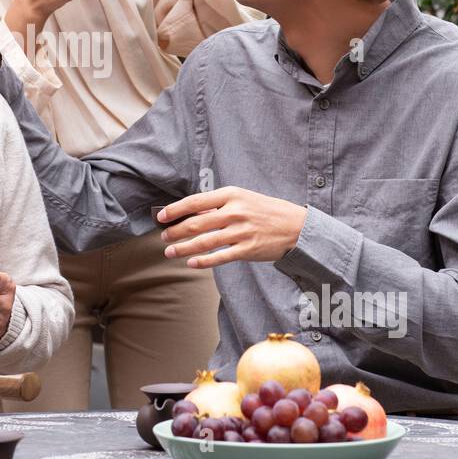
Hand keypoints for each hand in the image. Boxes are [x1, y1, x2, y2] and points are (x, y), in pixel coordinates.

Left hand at [156, 187, 307, 268]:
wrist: (296, 226)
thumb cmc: (264, 211)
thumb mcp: (242, 200)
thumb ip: (217, 207)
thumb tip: (189, 214)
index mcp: (231, 195)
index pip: (196, 201)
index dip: (175, 210)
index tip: (161, 216)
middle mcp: (235, 212)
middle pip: (196, 223)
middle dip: (175, 231)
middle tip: (163, 237)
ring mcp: (241, 231)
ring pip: (204, 242)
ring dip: (183, 248)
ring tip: (170, 252)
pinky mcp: (248, 249)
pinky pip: (220, 257)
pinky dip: (203, 261)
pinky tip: (191, 263)